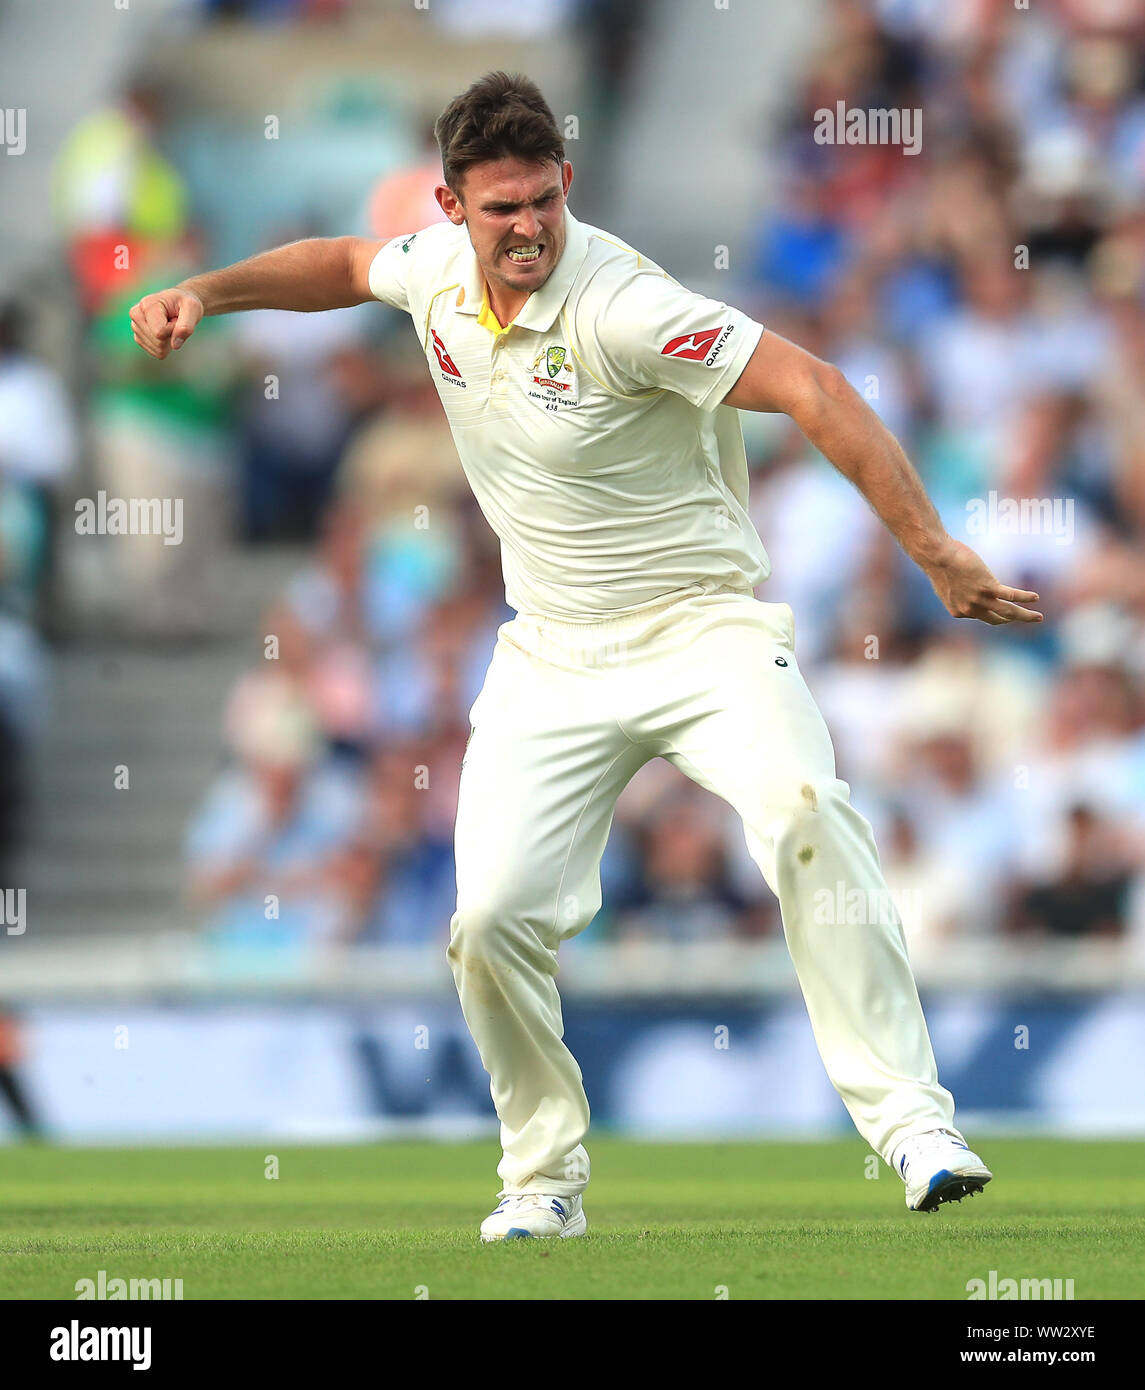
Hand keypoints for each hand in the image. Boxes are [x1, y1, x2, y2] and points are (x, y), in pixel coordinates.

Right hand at [128, 287, 203, 359]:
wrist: (177, 303)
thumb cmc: (185, 303)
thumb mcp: (193, 308)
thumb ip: (186, 327)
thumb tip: (175, 346)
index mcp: (146, 305)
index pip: (160, 332)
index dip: (174, 329)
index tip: (177, 317)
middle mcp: (136, 315)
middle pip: (159, 342)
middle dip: (172, 335)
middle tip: (174, 321)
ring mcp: (136, 328)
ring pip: (158, 349)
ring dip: (169, 340)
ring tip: (169, 324)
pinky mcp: (140, 338)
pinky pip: (158, 353)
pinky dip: (166, 346)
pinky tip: (165, 332)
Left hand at [923, 539, 1043, 625]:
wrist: (937, 555)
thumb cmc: (940, 565)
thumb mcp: (948, 585)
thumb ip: (958, 592)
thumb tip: (967, 589)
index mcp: (959, 611)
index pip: (982, 615)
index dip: (993, 610)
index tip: (1000, 604)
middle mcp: (969, 610)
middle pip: (998, 619)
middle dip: (1014, 620)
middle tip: (1027, 619)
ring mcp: (979, 599)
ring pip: (1008, 612)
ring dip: (1025, 616)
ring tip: (1038, 617)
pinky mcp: (988, 587)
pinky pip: (1012, 595)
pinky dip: (1025, 597)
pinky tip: (1035, 597)